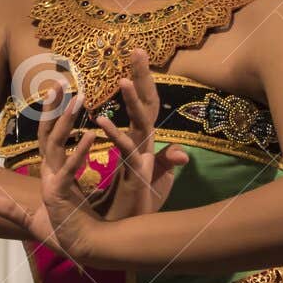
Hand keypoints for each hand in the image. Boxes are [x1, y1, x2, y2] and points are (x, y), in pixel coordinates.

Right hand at [0, 84, 103, 259]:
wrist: (81, 254)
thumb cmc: (74, 233)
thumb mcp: (62, 207)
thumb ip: (43, 192)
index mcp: (53, 174)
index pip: (48, 138)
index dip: (50, 114)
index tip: (56, 92)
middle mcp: (48, 175)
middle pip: (46, 135)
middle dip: (52, 108)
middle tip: (61, 82)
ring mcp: (51, 184)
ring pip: (54, 146)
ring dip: (65, 121)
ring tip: (78, 98)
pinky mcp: (58, 195)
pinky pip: (69, 168)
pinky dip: (78, 151)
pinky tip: (90, 133)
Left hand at [100, 48, 188, 220]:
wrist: (130, 234)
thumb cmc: (139, 205)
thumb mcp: (149, 180)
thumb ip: (163, 163)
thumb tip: (181, 153)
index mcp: (143, 142)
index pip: (145, 104)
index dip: (143, 79)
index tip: (136, 52)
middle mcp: (146, 147)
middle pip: (147, 105)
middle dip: (144, 77)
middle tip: (136, 49)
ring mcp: (144, 161)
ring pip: (141, 125)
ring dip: (133, 102)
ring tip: (124, 79)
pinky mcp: (137, 177)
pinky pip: (127, 152)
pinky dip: (116, 136)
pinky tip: (101, 121)